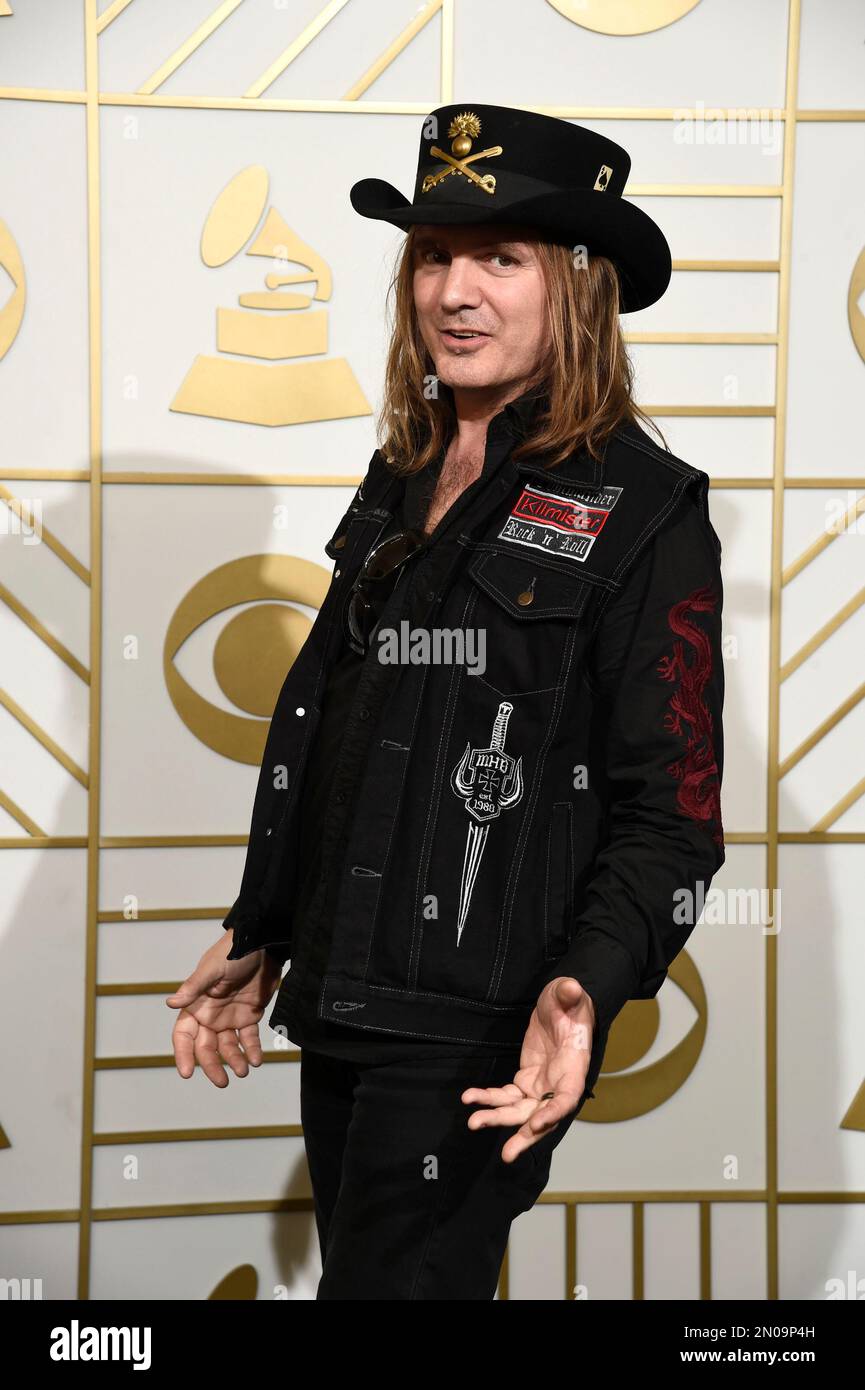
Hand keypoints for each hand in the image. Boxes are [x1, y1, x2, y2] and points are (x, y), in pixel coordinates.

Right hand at [166, 931, 284, 1087]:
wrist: (263, 943)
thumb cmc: (233, 952)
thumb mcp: (212, 969)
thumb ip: (194, 987)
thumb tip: (170, 1003)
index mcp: (196, 1004)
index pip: (184, 1035)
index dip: (183, 1054)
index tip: (187, 1072)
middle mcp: (210, 1014)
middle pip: (206, 1047)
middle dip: (212, 1065)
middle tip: (222, 1082)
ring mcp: (230, 1016)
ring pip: (228, 1046)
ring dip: (234, 1060)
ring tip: (244, 1071)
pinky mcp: (250, 1015)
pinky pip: (249, 1038)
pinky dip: (252, 1050)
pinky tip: (256, 1060)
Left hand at [461, 977, 594, 1162]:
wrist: (561, 1007)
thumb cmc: (569, 1002)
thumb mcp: (569, 994)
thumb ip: (570, 993)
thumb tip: (572, 987)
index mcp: (574, 1066)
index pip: (568, 1096)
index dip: (554, 1112)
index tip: (537, 1123)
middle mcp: (559, 1083)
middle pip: (542, 1116)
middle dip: (525, 1135)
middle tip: (507, 1154)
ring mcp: (541, 1085)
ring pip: (520, 1111)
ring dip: (498, 1119)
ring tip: (473, 1123)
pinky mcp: (526, 1080)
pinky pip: (506, 1096)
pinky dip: (489, 1099)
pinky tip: (470, 1098)